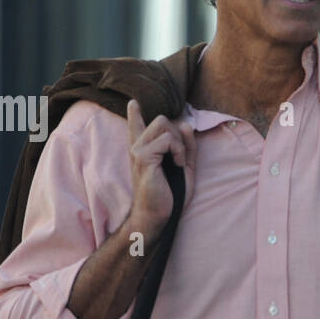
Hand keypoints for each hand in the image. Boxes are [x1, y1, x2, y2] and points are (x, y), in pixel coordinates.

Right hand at [125, 98, 196, 243]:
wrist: (158, 215)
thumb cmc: (169, 195)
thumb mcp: (184, 167)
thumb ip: (186, 146)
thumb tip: (186, 124)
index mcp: (145, 150)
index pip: (137, 126)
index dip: (135, 114)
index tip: (132, 103)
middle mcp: (137, 147)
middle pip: (161, 119)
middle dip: (177, 133)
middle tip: (179, 156)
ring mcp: (138, 150)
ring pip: (164, 123)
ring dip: (178, 142)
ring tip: (177, 162)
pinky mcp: (142, 156)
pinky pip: (167, 139)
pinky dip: (178, 150)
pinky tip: (176, 164)